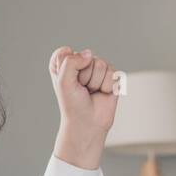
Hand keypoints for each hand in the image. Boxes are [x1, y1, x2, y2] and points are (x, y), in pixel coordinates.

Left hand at [49, 46, 119, 168]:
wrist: (88, 123)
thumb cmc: (72, 104)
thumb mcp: (63, 82)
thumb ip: (70, 62)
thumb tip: (89, 53)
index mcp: (64, 64)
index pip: (65, 52)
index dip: (67, 68)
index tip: (67, 82)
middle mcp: (81, 64)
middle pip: (86, 57)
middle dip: (83, 76)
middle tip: (82, 90)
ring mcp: (97, 69)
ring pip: (100, 64)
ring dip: (95, 82)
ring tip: (92, 92)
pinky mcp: (111, 76)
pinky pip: (112, 73)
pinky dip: (107, 86)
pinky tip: (102, 93)